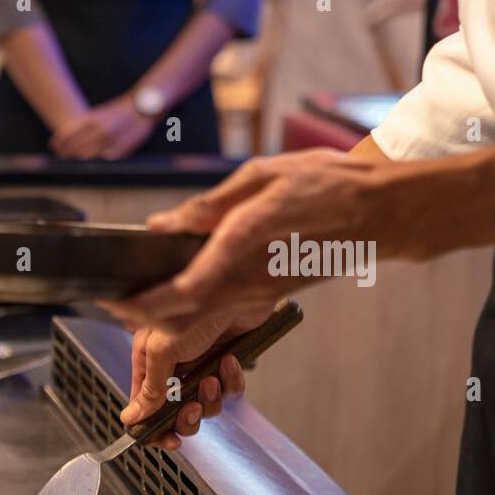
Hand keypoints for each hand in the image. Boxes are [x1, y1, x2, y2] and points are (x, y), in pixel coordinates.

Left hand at [51, 95, 156, 159]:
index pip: (67, 136)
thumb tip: (66, 136)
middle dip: (66, 156)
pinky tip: (92, 163)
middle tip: (62, 159)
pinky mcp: (120, 152)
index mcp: (92, 120)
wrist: (143, 107)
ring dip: (78, 161)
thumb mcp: (99, 113)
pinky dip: (95, 163)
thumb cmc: (119, 111)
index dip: (58, 144)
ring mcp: (109, 142)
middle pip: (74, 150)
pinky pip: (102, 162)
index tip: (54, 147)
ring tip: (74, 163)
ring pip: (86, 158)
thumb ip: (84, 124)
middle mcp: (99, 131)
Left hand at [99, 148, 391, 326]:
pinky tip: (170, 295)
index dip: (146, 304)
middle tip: (109, 304)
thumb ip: (209, 205)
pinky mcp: (268, 297)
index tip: (114, 301)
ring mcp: (261, 293)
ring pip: (200, 319)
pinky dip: (189, 309)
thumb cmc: (328, 185)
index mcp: (246, 240)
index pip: (187, 287)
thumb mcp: (264, 175)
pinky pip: (221, 311)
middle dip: (142, 318)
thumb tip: (160, 224)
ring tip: (129, 301)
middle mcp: (251, 276)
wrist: (384, 213)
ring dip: (162, 317)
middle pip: (184, 315)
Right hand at [119, 304, 268, 448]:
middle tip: (191, 408)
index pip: (144, 404)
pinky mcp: (227, 362)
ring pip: (205, 403)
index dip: (154, 425)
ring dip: (211, 396)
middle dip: (187, 415)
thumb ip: (149, 389)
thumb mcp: (162, 351)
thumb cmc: (193, 309)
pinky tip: (230, 361)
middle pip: (175, 411)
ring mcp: (201, 365)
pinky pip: (229, 389)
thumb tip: (131, 417)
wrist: (237, 290)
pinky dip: (232, 380)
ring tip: (212, 376)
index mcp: (149, 361)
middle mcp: (173, 366)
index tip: (167, 440)